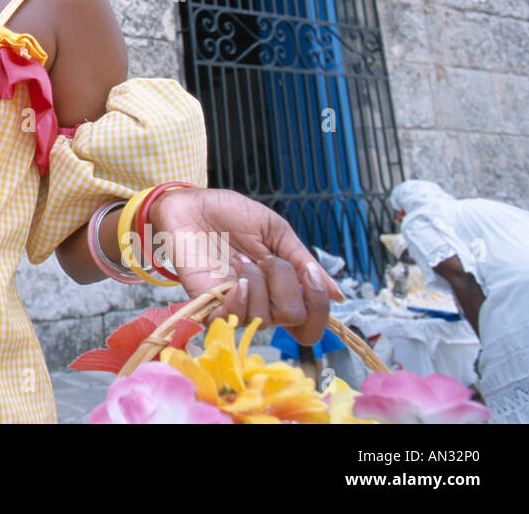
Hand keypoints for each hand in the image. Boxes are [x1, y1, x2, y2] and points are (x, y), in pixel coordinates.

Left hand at [147, 187, 344, 345]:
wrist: (190, 204)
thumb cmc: (230, 215)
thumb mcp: (275, 231)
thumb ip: (302, 261)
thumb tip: (338, 294)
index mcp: (281, 287)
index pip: (310, 323)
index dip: (320, 308)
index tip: (309, 274)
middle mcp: (261, 302)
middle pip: (293, 319)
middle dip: (286, 283)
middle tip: (265, 258)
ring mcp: (234, 304)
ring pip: (265, 318)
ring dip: (258, 282)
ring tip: (240, 258)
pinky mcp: (207, 303)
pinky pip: (231, 320)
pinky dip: (239, 300)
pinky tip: (235, 278)